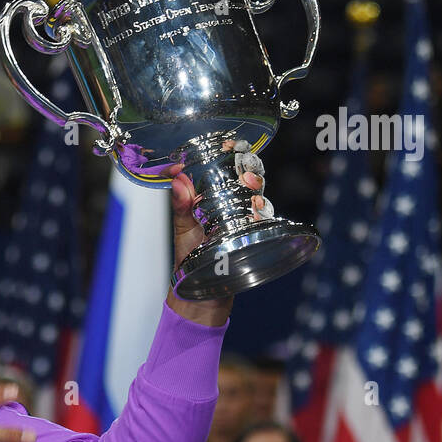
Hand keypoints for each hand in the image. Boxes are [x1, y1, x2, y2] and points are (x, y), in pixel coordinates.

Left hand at [160, 141, 268, 323]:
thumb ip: (181, 207)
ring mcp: (243, 222)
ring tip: (254, 194)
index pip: (223, 169)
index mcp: (210, 199)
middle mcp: (230, 207)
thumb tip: (177, 179)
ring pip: (258, 197)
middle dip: (250, 171)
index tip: (230, 144)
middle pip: (246, 179)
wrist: (201, 297)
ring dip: (258, 192)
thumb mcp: (182, 231)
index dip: (229, 154)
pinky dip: (263, 212)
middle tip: (247, 175)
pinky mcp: (252, 238)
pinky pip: (264, 220)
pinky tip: (259, 210)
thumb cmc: (188, 261)